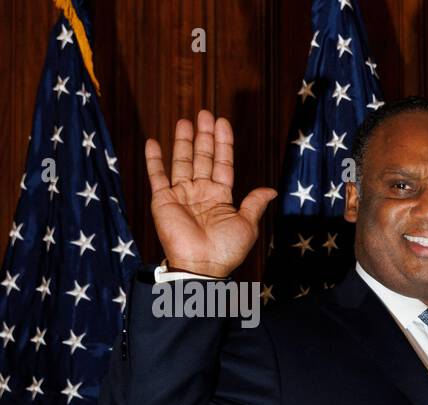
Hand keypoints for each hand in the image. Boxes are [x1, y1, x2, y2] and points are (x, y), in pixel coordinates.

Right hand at [145, 109, 277, 277]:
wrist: (202, 263)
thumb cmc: (227, 249)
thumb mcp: (247, 224)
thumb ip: (255, 204)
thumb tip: (271, 190)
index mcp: (221, 197)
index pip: (223, 163)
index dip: (223, 143)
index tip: (223, 122)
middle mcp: (201, 192)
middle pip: (202, 158)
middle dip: (204, 136)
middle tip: (204, 114)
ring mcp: (181, 195)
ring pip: (182, 161)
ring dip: (183, 141)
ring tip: (185, 121)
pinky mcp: (163, 200)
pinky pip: (157, 176)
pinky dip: (154, 159)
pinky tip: (153, 142)